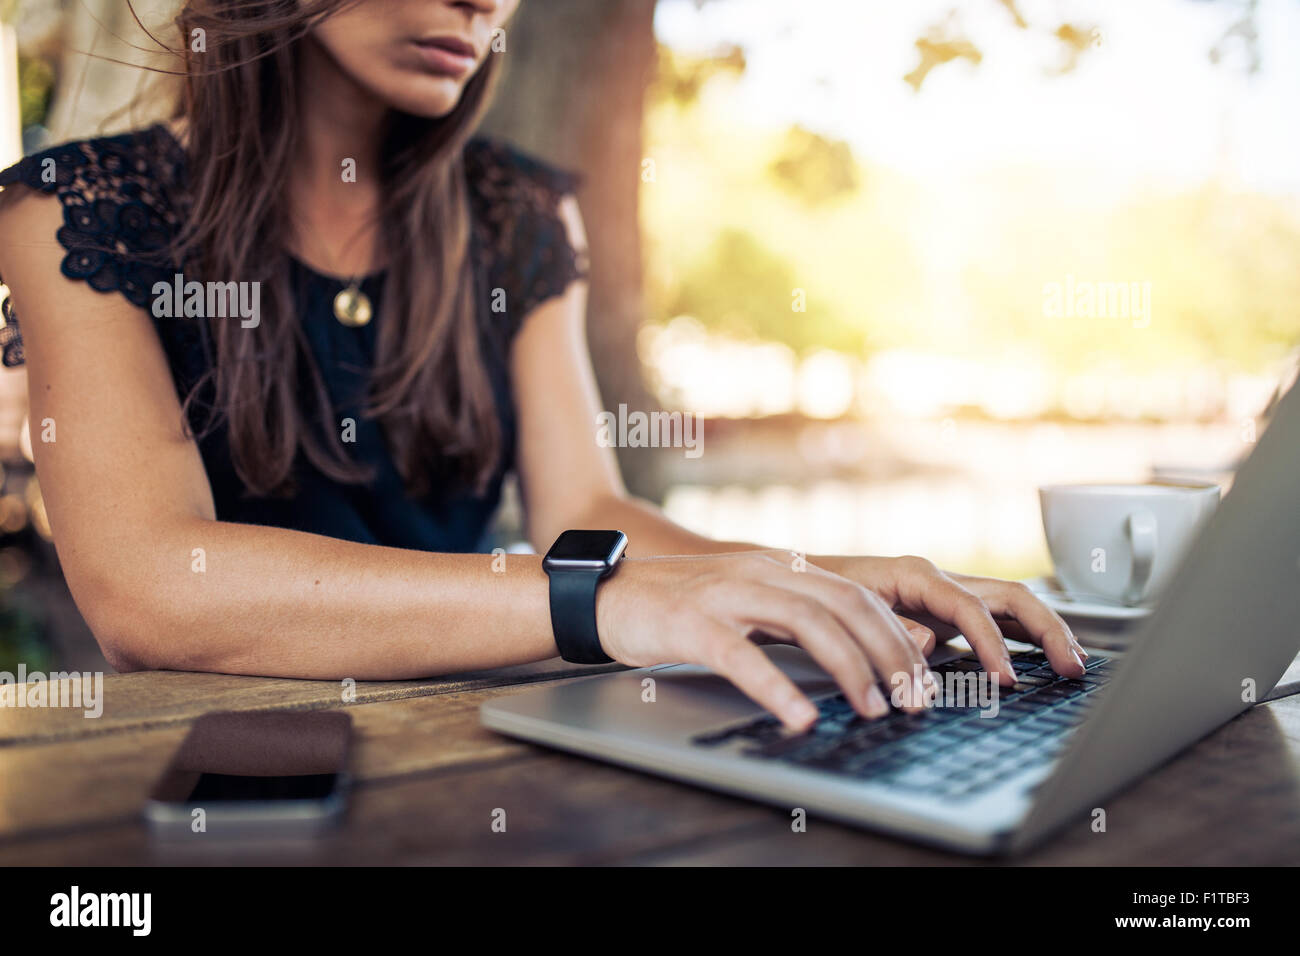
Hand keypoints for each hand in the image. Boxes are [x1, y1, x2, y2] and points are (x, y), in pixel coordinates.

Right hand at [596, 551, 934, 730]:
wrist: (605, 594)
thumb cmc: (678, 609)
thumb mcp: (747, 605)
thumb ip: (795, 620)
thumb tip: (856, 655)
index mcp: (781, 569)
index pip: (858, 597)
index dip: (898, 638)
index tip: (923, 680)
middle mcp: (763, 572)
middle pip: (847, 606)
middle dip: (890, 654)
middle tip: (914, 700)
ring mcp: (727, 593)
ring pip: (808, 623)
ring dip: (850, 669)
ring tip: (873, 710)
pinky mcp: (692, 622)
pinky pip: (743, 656)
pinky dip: (777, 688)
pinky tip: (799, 717)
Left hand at [815, 555, 1087, 683]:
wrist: (798, 577)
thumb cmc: (819, 593)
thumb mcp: (848, 610)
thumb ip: (891, 627)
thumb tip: (931, 644)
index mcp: (915, 574)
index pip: (971, 607)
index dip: (994, 644)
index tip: (1008, 681)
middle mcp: (938, 578)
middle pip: (1011, 596)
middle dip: (1047, 630)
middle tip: (1072, 667)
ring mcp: (945, 592)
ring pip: (1012, 603)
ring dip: (1047, 631)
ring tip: (1073, 663)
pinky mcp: (945, 608)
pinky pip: (997, 616)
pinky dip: (1025, 634)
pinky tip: (1044, 657)